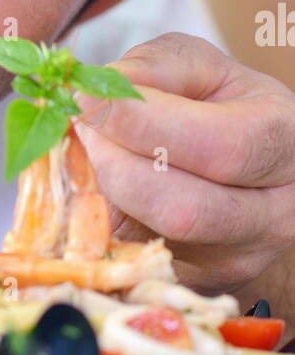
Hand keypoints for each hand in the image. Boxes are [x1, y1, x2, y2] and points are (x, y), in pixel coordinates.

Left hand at [73, 33, 294, 308]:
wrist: (245, 173)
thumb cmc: (222, 109)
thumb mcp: (201, 69)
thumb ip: (155, 67)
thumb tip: (102, 92)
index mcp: (283, 145)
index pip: (221, 147)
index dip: (142, 124)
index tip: (85, 100)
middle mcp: (272, 215)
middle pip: (182, 210)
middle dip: (112, 168)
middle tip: (79, 133)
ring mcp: (234, 263)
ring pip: (151, 246)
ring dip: (98, 200)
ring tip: (84, 159)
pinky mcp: (193, 287)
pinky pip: (130, 267)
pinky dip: (95, 232)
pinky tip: (87, 196)